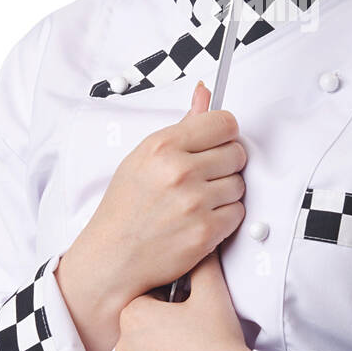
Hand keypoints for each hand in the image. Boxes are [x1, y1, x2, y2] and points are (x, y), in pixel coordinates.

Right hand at [55, 80, 246, 350]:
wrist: (112, 258)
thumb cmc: (125, 207)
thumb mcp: (144, 157)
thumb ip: (181, 126)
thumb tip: (205, 92)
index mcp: (162, 145)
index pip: (224, 122)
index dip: (224, 134)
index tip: (217, 143)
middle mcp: (179, 171)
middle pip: (237, 152)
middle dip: (226, 164)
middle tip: (203, 178)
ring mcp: (194, 202)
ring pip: (240, 184)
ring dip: (225, 193)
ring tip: (197, 202)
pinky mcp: (206, 232)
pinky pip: (237, 213)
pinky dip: (225, 218)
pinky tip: (201, 220)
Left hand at [114, 250, 256, 350]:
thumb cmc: (219, 341)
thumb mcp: (212, 291)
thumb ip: (201, 262)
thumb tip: (200, 246)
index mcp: (134, 315)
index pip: (145, 303)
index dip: (168, 308)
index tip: (185, 317)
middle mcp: (121, 348)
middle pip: (138, 335)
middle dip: (158, 335)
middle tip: (188, 341)